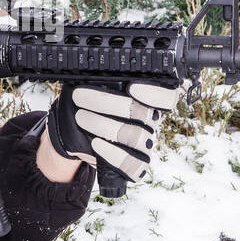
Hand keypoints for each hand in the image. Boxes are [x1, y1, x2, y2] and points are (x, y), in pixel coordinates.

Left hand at [44, 82, 180, 181]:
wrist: (73, 137)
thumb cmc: (84, 108)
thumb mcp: (88, 89)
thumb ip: (98, 81)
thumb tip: (93, 73)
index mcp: (145, 100)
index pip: (166, 96)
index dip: (155, 92)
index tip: (132, 87)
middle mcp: (150, 122)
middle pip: (142, 113)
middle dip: (108, 102)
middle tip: (79, 96)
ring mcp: (145, 145)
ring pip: (135, 136)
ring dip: (104, 125)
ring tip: (81, 117)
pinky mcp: (137, 166)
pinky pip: (132, 164)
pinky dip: (113, 153)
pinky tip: (96, 143)